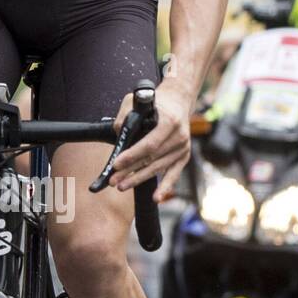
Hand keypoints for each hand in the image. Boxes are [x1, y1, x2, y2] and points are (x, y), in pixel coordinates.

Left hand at [110, 82, 192, 203]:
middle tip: (114, 181)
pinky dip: (165, 187)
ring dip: (139, 179)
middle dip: (130, 172)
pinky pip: (174, 175)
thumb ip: (125, 116)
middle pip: (151, 160)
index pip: (149, 144)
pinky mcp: (184, 156)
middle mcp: (179, 137)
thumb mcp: (136, 100)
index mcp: (170, 121)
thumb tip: (118, 135)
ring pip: (158, 168)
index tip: (116, 164)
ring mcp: (183, 148)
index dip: (132, 156)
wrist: (177, 100)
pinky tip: (156, 197)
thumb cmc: (155, 102)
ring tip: (121, 185)